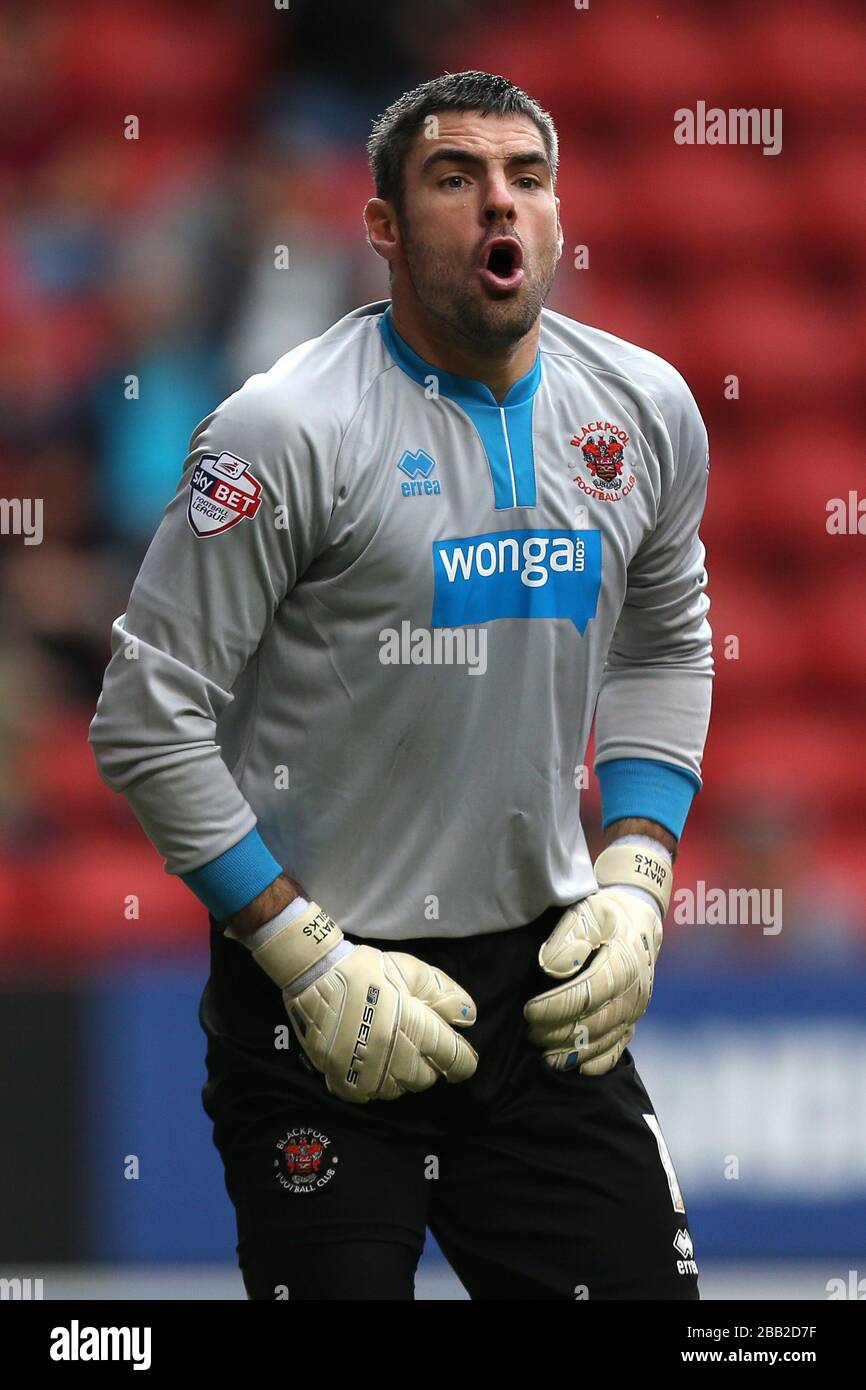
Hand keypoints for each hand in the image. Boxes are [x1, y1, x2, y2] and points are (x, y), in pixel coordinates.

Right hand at [287, 941, 478, 1102]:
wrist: (315, 974)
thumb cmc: (369, 969)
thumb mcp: (414, 971)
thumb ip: (446, 996)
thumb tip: (468, 1020)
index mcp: (415, 1028)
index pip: (455, 1061)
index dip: (462, 1058)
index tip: (458, 1052)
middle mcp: (394, 1057)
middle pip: (426, 1078)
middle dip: (427, 1061)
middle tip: (413, 1039)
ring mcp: (366, 1073)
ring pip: (399, 1090)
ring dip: (400, 1073)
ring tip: (389, 1048)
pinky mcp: (343, 1081)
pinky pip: (370, 1095)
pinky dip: (374, 1082)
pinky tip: (369, 1060)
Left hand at [523, 889, 661, 1074]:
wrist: (637, 925)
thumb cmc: (605, 917)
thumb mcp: (588, 912)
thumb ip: (570, 936)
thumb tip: (553, 967)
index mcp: (624, 961)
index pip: (589, 993)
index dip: (557, 1006)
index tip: (529, 1010)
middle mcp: (634, 992)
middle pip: (595, 1022)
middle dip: (558, 1031)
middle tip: (530, 1031)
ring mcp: (634, 1012)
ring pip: (604, 1041)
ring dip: (571, 1050)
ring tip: (542, 1050)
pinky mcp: (631, 1024)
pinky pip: (617, 1051)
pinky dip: (596, 1063)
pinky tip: (572, 1065)